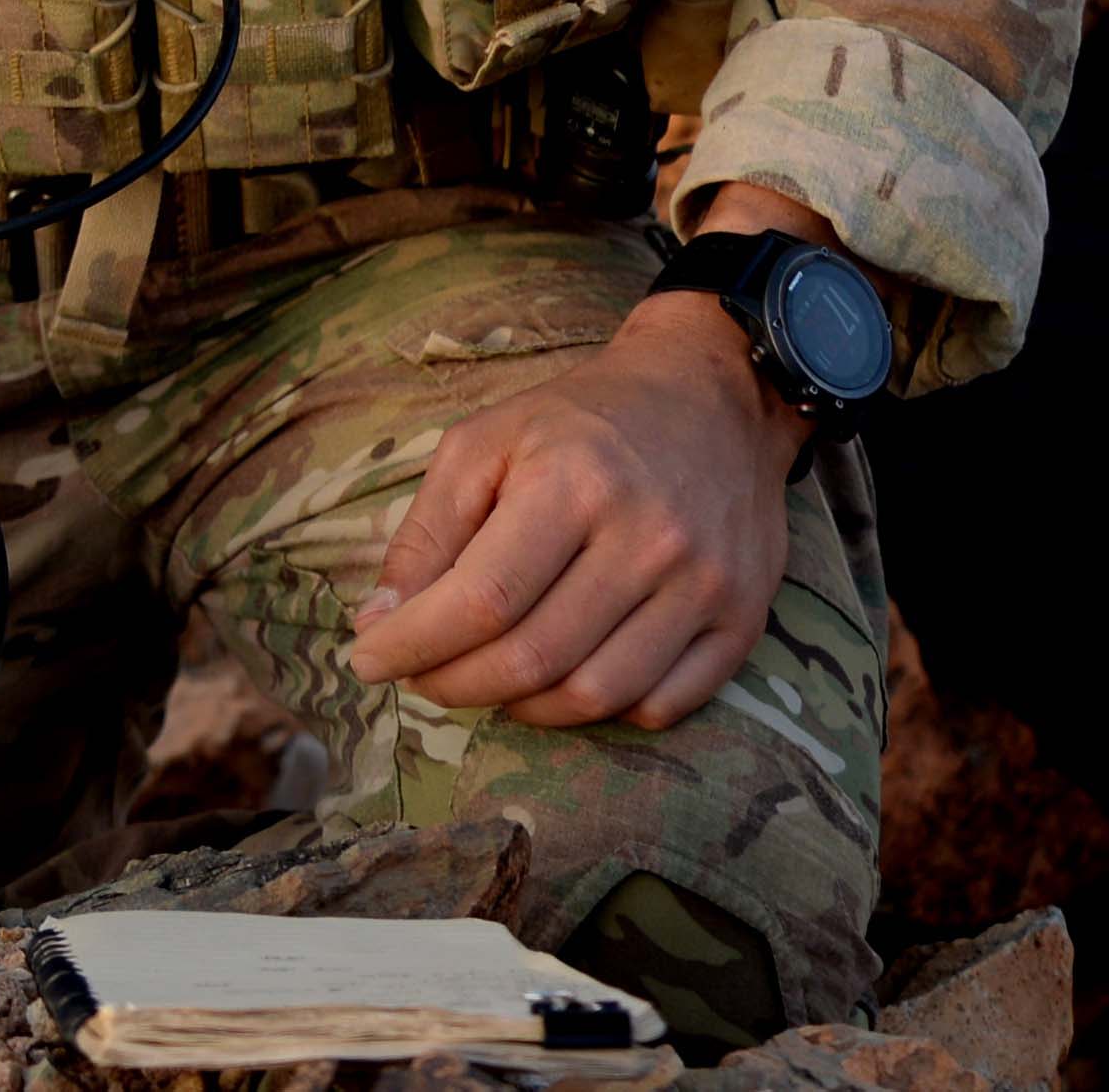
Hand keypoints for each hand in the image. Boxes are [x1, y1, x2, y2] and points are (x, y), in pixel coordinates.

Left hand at [337, 195, 833, 729]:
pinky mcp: (743, 617)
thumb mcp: (485, 443)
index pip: (482, 600)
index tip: (366, 662)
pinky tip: (565, 680)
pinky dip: (601, 712)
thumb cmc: (580, 421)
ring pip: (595, 696)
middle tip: (422, 677)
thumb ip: (428, 532)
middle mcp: (648, 537)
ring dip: (523, 707)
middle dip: (455, 684)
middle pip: (534, 658)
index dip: (415, 645)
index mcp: (574, 482)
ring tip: (488, 681)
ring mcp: (704, 584)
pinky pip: (662, 705)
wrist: (711, 396)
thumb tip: (380, 623)